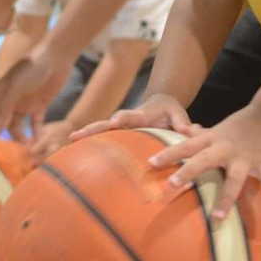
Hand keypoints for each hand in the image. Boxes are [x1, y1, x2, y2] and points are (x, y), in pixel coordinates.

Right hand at [0, 44, 73, 155]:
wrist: (56, 55)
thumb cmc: (33, 67)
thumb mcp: (16, 86)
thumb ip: (6, 108)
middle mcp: (8, 100)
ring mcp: (23, 103)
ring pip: (15, 126)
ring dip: (18, 137)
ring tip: (25, 147)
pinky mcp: (39, 103)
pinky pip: (35, 122)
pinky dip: (35, 132)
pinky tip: (36, 142)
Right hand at [70, 92, 197, 140]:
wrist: (160, 104)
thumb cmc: (169, 111)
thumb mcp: (178, 114)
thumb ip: (183, 123)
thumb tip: (193, 131)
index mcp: (140, 115)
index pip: (129, 116)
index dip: (122, 118)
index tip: (114, 120)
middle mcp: (125, 121)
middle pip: (106, 125)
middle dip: (91, 130)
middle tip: (74, 136)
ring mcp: (119, 129)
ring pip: (99, 132)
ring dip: (85, 137)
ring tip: (68, 144)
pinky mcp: (117, 136)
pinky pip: (103, 140)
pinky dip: (89, 146)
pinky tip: (74, 156)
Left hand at [148, 104, 260, 219]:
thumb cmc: (238, 127)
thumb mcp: (216, 129)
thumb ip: (199, 134)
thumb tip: (182, 131)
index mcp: (212, 139)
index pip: (186, 146)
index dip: (168, 154)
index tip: (151, 163)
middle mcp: (225, 148)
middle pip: (204, 160)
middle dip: (188, 172)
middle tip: (171, 185)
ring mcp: (245, 156)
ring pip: (235, 177)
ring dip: (226, 196)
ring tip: (217, 216)